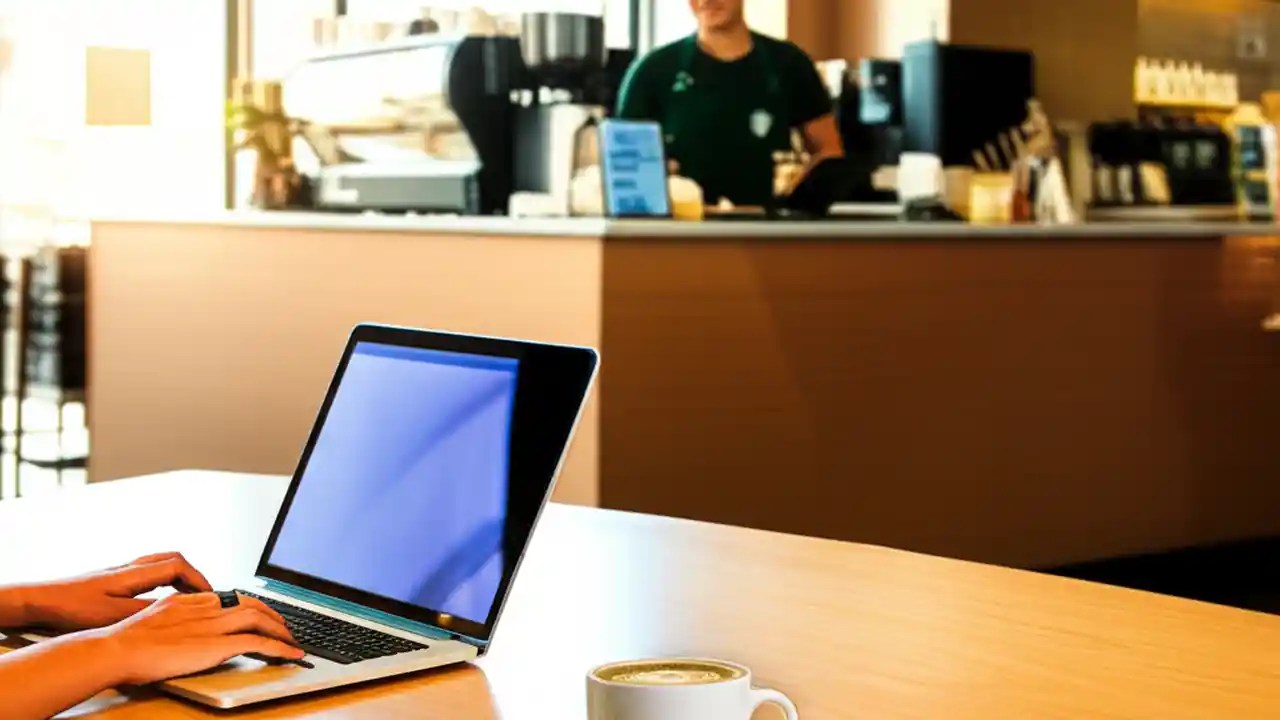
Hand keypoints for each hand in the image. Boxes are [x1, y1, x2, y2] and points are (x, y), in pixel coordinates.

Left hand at [18, 552, 212, 630]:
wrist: (43, 600)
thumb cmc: (72, 606)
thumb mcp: (113, 615)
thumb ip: (145, 611)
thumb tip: (174, 611)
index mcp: (134, 573)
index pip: (178, 565)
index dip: (198, 578)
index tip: (209, 594)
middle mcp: (130, 567)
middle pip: (173, 559)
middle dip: (193, 575)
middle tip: (204, 592)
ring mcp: (122, 571)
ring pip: (161, 563)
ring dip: (180, 576)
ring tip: (188, 594)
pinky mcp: (114, 578)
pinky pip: (150, 571)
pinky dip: (165, 580)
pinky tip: (160, 597)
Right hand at [96, 592, 302, 684]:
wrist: (115, 649)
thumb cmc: (122, 643)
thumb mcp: (149, 622)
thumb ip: (169, 623)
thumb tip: (174, 633)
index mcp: (188, 601)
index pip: (228, 597)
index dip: (248, 605)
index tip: (258, 613)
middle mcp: (204, 607)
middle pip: (249, 602)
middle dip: (271, 613)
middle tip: (283, 625)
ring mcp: (212, 624)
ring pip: (259, 617)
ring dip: (280, 628)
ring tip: (291, 640)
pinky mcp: (217, 644)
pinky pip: (259, 642)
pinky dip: (280, 647)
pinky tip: (291, 654)